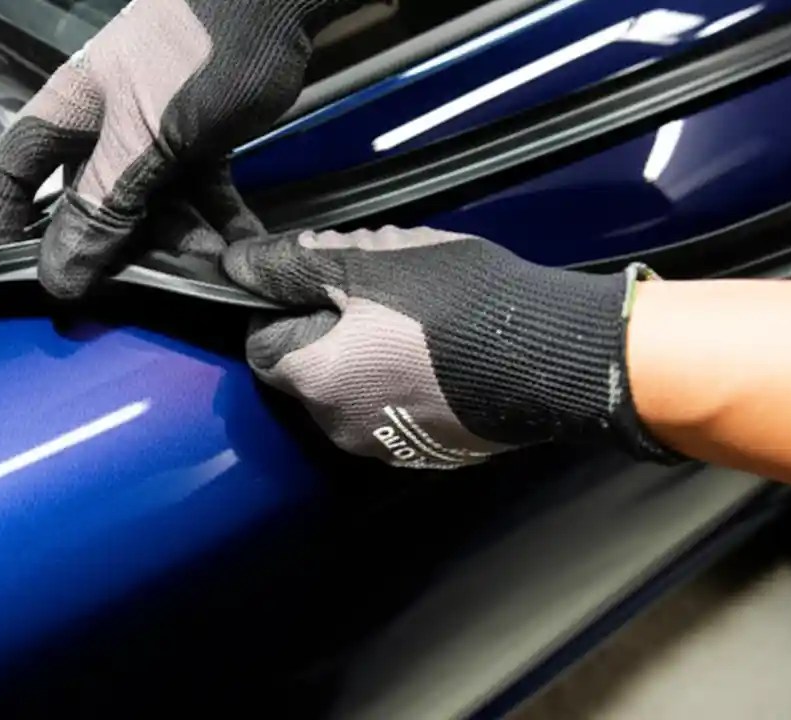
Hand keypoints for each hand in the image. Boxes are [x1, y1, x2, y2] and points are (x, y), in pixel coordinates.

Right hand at [0, 0, 351, 297]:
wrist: (276, 2)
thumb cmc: (195, 56)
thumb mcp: (142, 139)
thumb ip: (101, 208)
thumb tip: (57, 278)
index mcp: (68, 113)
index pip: (13, 174)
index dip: (1, 223)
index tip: (3, 274)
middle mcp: (104, 126)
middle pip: (89, 204)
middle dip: (111, 250)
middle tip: (134, 294)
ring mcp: (155, 133)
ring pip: (151, 206)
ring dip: (179, 241)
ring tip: (209, 269)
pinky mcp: (204, 138)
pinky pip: (201, 192)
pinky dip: (219, 220)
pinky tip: (240, 249)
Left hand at [223, 226, 675, 468]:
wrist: (553, 357)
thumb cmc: (453, 304)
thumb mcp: (365, 262)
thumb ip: (290, 264)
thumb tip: (237, 263)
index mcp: (314, 381)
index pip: (261, 345)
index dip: (282, 306)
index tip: (317, 281)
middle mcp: (338, 427)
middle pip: (306, 369)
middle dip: (327, 328)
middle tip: (375, 291)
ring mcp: (386, 446)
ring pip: (351, 389)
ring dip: (366, 354)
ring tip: (415, 317)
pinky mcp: (428, 451)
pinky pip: (393, 409)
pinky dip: (402, 380)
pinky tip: (439, 350)